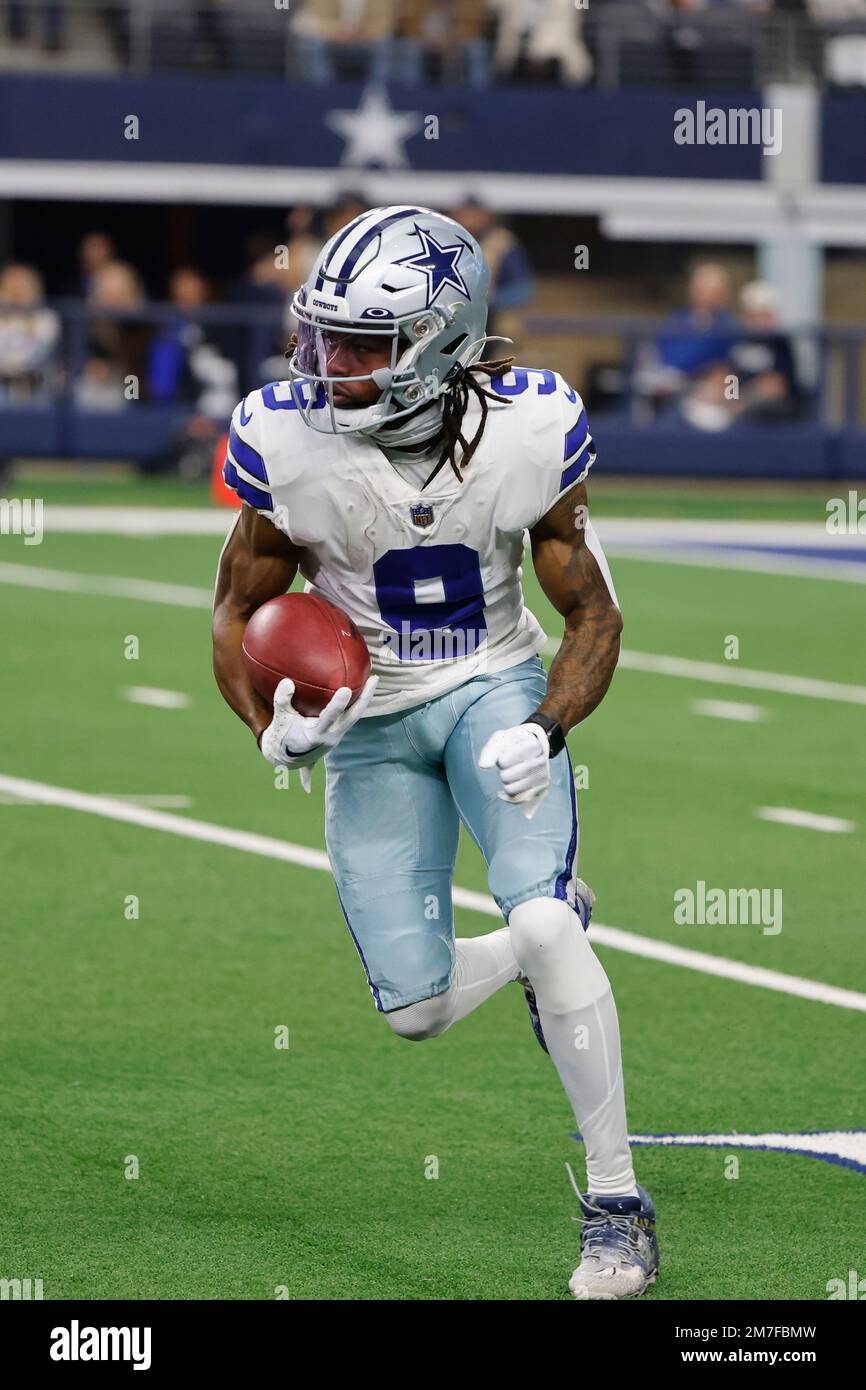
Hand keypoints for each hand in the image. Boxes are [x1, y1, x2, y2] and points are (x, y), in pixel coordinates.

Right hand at [259, 674, 377, 790]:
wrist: (285, 759)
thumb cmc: (281, 736)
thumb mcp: (279, 720)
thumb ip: (281, 701)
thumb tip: (287, 682)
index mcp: (316, 735)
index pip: (329, 718)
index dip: (338, 705)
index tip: (346, 689)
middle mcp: (331, 736)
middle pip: (353, 716)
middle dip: (365, 697)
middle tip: (374, 678)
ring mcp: (337, 736)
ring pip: (354, 716)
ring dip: (364, 699)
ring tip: (372, 679)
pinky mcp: (337, 733)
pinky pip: (350, 716)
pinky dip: (356, 704)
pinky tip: (364, 688)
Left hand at [478, 723, 550, 819]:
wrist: (532, 746)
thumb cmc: (514, 742)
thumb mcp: (501, 739)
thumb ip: (490, 750)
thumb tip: (483, 766)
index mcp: (533, 745)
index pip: (504, 762)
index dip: (500, 758)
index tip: (508, 752)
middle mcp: (541, 762)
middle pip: (506, 777)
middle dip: (503, 771)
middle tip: (510, 763)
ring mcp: (543, 777)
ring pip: (511, 790)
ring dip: (506, 782)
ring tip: (513, 772)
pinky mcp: (541, 789)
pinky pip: (516, 799)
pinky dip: (509, 794)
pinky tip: (510, 785)